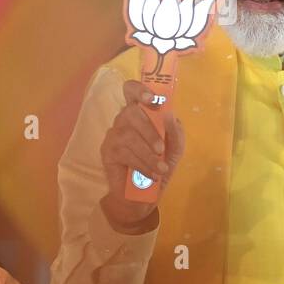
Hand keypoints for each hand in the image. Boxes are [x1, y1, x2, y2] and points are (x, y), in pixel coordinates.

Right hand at [99, 80, 184, 226]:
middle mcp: (124, 119)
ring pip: (128, 136)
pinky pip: (124, 154)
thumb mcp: (176, 148)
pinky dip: (141, 164)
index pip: (132, 90)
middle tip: (161, 149)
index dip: (139, 90)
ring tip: (161, 169)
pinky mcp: (107, 152)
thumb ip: (175, 131)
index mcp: (141, 112)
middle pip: (131, 113)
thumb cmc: (160, 164)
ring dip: (148, 154)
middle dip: (149, 131)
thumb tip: (168, 114)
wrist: (146, 194)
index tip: (152, 100)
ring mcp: (113, 135)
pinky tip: (151, 174)